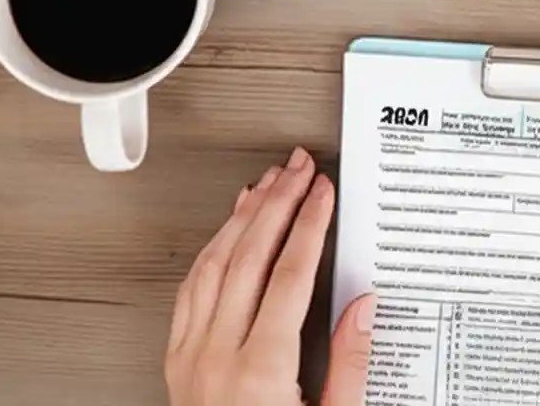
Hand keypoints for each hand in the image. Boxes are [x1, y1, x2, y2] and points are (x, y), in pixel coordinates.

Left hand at [166, 148, 375, 405]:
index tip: (323, 192)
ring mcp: (190, 357)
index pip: (291, 274)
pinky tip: (227, 233)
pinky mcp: (177, 362)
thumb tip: (362, 306)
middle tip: (297, 167)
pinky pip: (190, 290)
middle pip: (249, 256)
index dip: (310, 224)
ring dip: (241, 218)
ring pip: (213, 265)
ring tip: (266, 185)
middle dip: (278, 202)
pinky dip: (211, 251)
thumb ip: (350, 365)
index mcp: (262, 370)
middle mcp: (218, 356)